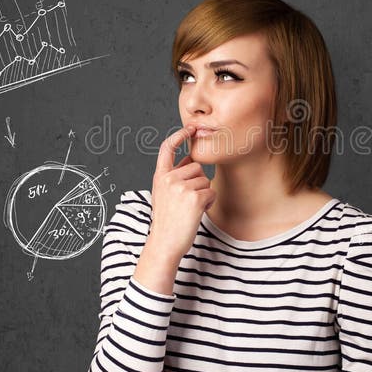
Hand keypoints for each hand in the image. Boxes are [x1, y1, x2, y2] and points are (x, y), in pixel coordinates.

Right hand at [148, 125, 216, 262]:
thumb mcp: (163, 194)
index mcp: (160, 176)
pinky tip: (197, 212)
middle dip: (198, 182)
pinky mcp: (194, 198)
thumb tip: (189, 158)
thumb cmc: (167, 221)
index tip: (190, 128)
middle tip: (186, 202)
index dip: (179, 135)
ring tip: (190, 208)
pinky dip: (209, 202)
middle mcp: (169, 179)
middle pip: (196, 167)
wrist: (164, 243)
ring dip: (204, 193)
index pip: (167, 148)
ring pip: (205, 179)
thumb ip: (174, 175)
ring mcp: (181, 187)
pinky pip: (211, 191)